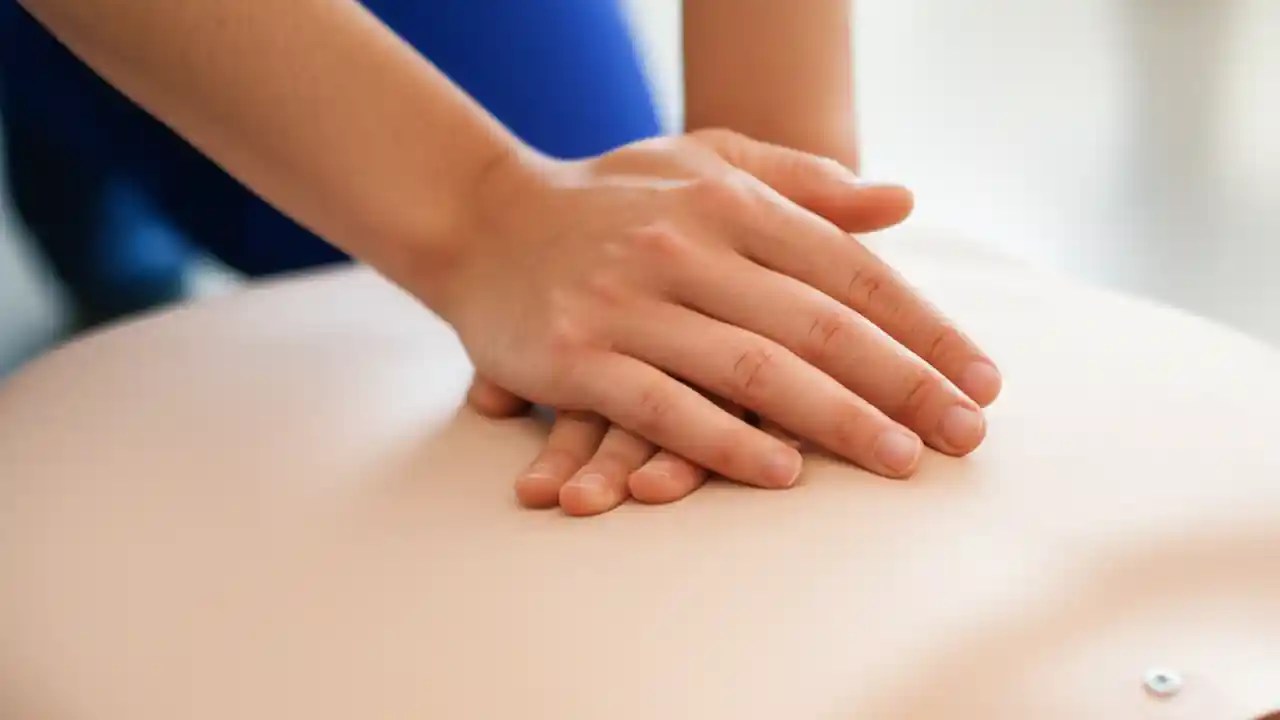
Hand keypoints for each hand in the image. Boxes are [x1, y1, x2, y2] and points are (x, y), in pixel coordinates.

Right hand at [437, 129, 999, 493]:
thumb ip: (802, 180)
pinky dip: (725, 442)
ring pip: (753, 369)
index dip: (924, 328)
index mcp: (729, 201)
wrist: (481, 219)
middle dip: (905, 384)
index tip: (980, 379)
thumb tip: (901, 203)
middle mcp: (686, 248)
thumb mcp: (703, 160)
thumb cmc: (608, 197)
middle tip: (966, 435)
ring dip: (836, 420)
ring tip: (900, 461)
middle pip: (818, 326)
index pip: (850, 270)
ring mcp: (629, 304)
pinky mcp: (579, 357)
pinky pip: (664, 408)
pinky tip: (782, 474)